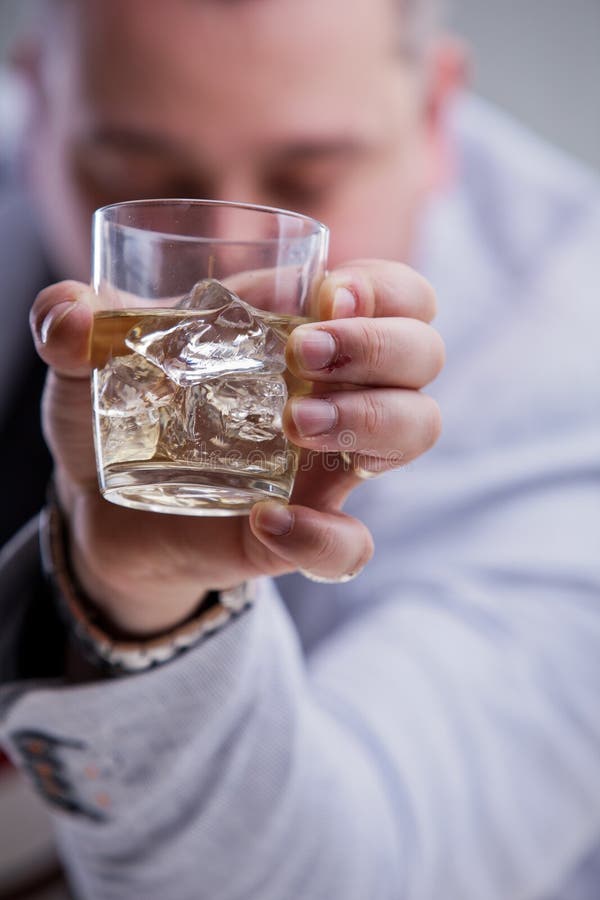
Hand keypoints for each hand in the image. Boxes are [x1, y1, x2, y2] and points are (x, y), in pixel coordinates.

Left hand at [30, 260, 442, 634]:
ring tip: (293, 423)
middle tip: (305, 355)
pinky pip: (352, 545)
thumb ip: (72, 329)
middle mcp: (337, 393)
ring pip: (415, 430)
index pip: (397, 295)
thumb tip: (69, 314)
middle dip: (381, 346)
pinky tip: (264, 519)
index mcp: (306, 334)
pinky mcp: (304, 532)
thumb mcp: (89, 364)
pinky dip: (323, 536)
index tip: (327, 294)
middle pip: (423, 356)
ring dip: (370, 419)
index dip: (385, 289)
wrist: (105, 507)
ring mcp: (327, 465)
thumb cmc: (122, 413)